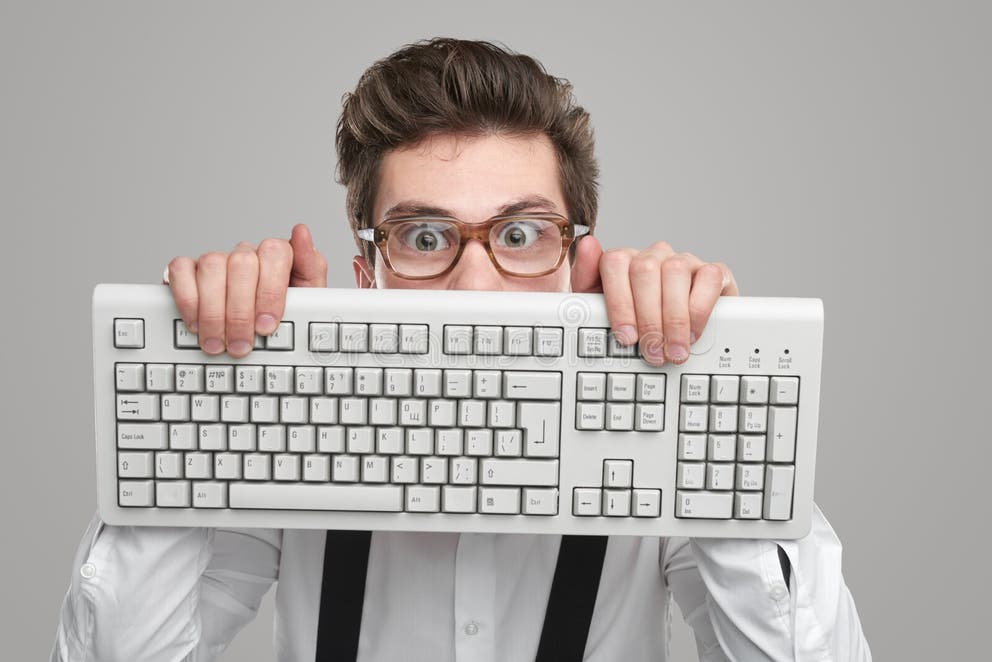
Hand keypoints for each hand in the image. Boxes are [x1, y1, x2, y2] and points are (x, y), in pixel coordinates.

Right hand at [164, 223, 326, 357]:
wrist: (265, 335)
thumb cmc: (286, 315)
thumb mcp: (310, 298)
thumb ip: (311, 267)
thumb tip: (301, 231)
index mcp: (276, 256)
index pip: (274, 253)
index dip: (270, 291)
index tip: (267, 325)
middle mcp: (245, 254)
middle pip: (241, 263)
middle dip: (241, 310)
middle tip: (241, 344)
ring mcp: (217, 260)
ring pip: (212, 266)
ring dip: (213, 311)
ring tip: (219, 343)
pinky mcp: (188, 271)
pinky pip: (180, 270)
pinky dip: (187, 299)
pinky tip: (196, 324)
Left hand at [570, 236, 738, 365]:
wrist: (678, 333)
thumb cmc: (636, 321)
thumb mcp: (602, 309)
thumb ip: (587, 279)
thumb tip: (587, 244)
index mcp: (625, 261)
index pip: (615, 263)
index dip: (619, 302)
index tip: (626, 337)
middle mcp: (654, 256)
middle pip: (645, 270)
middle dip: (647, 317)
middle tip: (651, 350)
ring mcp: (684, 261)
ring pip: (675, 271)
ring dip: (674, 317)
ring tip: (673, 348)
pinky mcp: (713, 271)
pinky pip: (708, 278)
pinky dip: (699, 309)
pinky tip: (693, 332)